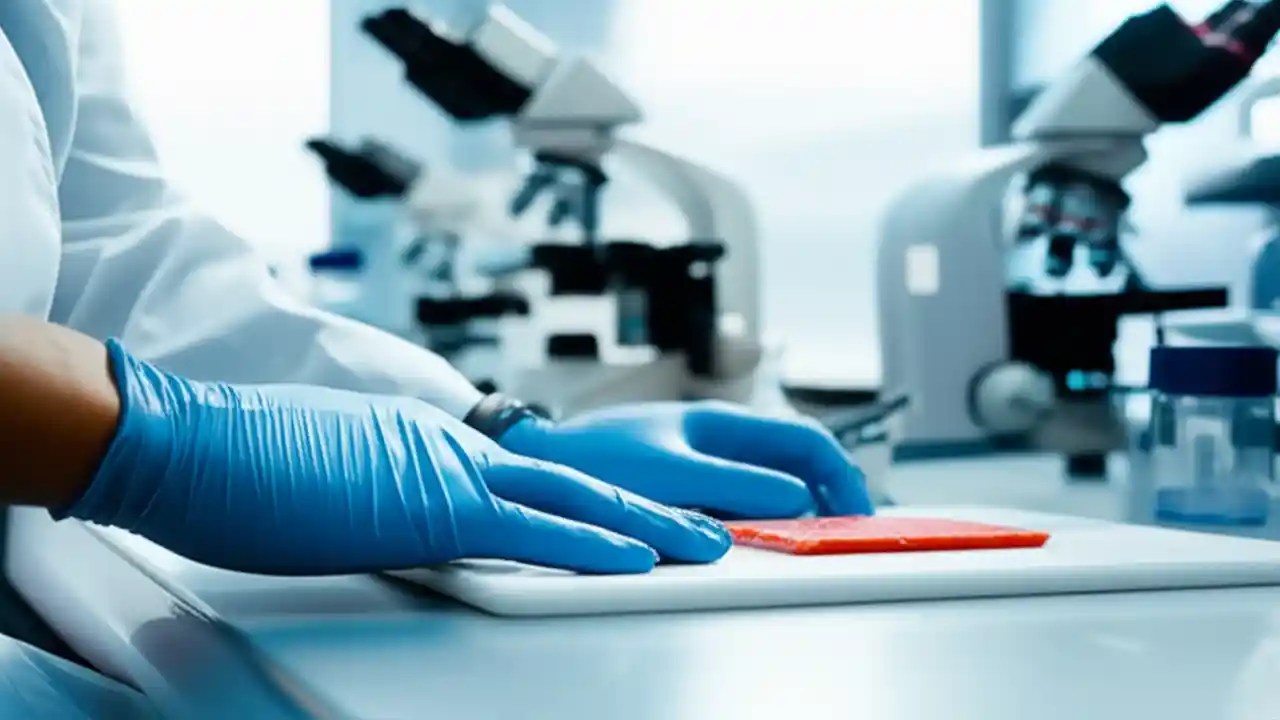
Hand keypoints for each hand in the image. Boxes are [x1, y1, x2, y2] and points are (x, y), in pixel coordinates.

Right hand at [61, 342, 729, 574]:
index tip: (619, 511)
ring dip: (642, 523)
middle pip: (567, 476)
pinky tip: (637, 558)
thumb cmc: (232, 463)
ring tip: (699, 543)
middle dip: (638, 502)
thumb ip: (371, 489)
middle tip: (697, 523)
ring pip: (571, 497)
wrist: (189, 440)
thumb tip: (378, 510)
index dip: (577, 494)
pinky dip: (592, 543)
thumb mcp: (319, 476)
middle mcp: (448, 445)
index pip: (519, 472)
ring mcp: (447, 471)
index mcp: (421, 439)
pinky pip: (535, 529)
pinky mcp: (435, 505)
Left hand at [498, 401, 872, 518]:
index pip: (806, 439)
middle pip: (797, 457)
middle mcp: (719, 434)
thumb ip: (735, 485)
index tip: (857, 513)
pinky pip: (743, 494)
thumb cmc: (595, 459)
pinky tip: (762, 535)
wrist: (538, 459)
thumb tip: (797, 497)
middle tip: (846, 531)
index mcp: (722, 422)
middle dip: (830, 490)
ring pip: (773, 476)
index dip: (841, 475)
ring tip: (814, 535)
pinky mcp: (687, 478)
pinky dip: (765, 512)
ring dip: (801, 502)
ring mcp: (705, 454)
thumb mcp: (671, 474)